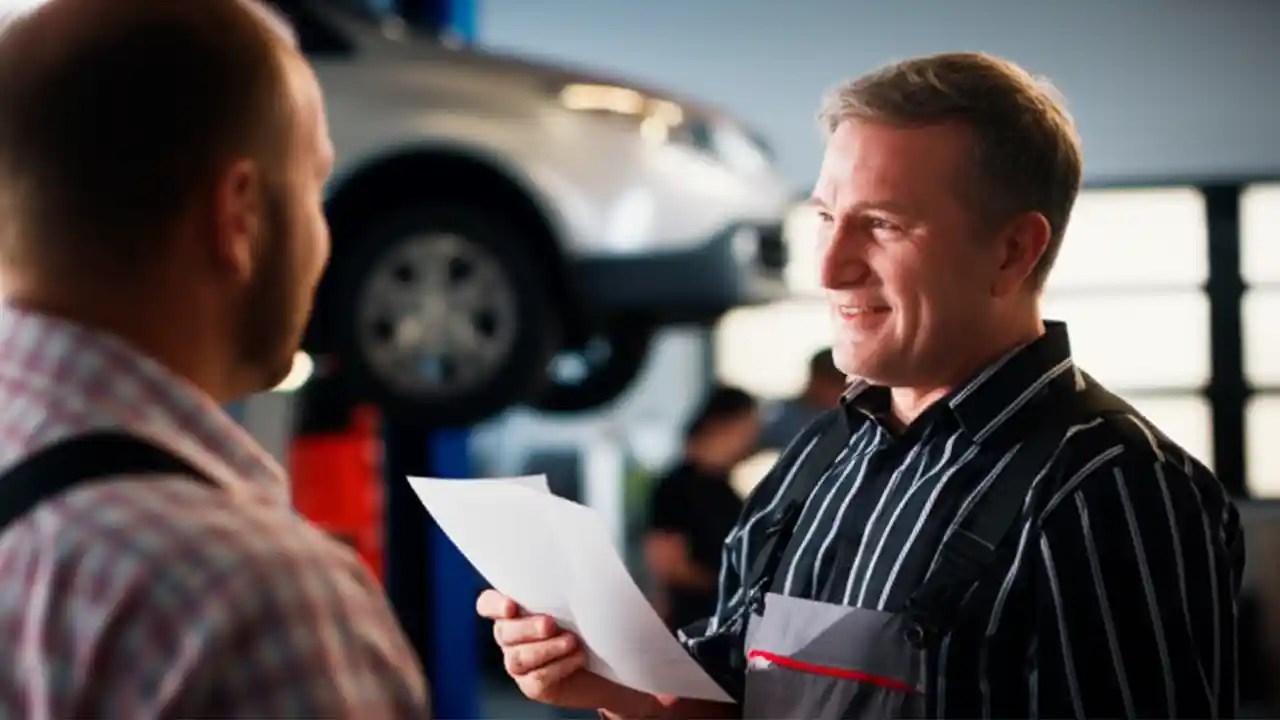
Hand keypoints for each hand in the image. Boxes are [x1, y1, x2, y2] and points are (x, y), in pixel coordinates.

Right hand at [476, 589, 588, 705]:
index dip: (494, 605)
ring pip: (518, 658)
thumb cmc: (583, 622)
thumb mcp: (574, 603)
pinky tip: (578, 657)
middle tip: (550, 624)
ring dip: (547, 648)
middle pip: (503, 632)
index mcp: (512, 610)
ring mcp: (517, 663)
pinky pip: (537, 678)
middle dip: (528, 628)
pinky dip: (560, 666)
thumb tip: (570, 578)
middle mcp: (509, 636)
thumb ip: (561, 594)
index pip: (487, 604)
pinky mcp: (531, 685)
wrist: (599, 662)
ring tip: (571, 641)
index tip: (511, 607)